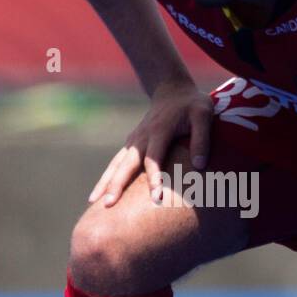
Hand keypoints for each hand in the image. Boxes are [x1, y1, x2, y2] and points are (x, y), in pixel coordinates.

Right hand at [87, 80, 211, 207]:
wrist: (172, 91)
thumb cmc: (192, 105)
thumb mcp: (203, 115)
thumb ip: (202, 139)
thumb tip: (200, 166)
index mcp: (159, 131)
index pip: (154, 158)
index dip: (154, 178)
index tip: (156, 199)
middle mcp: (141, 137)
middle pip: (126, 164)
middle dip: (116, 184)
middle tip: (109, 205)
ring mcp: (133, 141)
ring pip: (115, 164)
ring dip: (104, 182)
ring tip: (92, 203)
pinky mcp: (130, 145)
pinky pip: (116, 163)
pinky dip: (106, 177)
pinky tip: (99, 194)